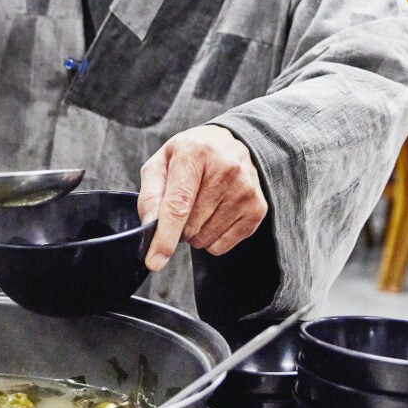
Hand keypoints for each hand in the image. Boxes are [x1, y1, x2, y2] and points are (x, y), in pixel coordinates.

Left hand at [137, 124, 267, 271]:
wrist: (228, 145)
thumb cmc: (189, 156)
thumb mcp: (161, 163)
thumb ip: (150, 195)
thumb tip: (151, 227)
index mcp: (196, 153)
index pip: (178, 204)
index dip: (165, 236)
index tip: (154, 261)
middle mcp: (226, 169)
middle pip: (190, 226)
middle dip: (178, 227)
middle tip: (183, 206)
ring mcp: (245, 190)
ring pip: (205, 239)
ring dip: (195, 232)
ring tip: (201, 206)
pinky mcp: (257, 209)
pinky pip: (222, 246)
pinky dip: (211, 238)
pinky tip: (215, 214)